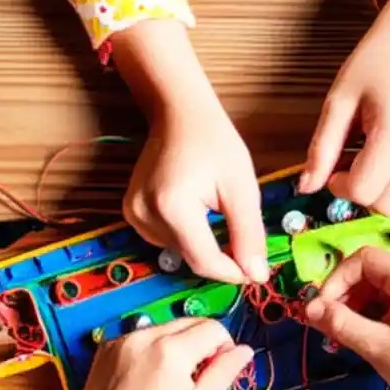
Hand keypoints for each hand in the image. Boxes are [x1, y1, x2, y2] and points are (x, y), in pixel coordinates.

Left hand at [64, 318, 252, 389]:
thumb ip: (224, 373)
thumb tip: (244, 350)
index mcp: (171, 350)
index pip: (213, 329)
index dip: (225, 348)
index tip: (218, 372)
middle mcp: (144, 336)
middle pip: (189, 323)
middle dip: (201, 344)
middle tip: (196, 380)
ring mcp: (121, 340)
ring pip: (164, 329)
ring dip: (176, 346)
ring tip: (168, 384)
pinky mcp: (105, 349)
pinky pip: (139, 338)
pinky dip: (150, 351)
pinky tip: (145, 382)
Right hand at [114, 20, 267, 282]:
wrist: (179, 113)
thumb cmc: (214, 142)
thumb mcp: (241, 187)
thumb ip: (249, 234)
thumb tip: (257, 276)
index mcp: (173, 207)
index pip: (205, 261)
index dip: (233, 272)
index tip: (256, 271)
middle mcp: (145, 214)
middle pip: (192, 258)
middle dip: (221, 256)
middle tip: (243, 239)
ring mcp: (134, 214)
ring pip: (181, 252)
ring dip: (205, 245)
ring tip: (216, 213)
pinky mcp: (132, 213)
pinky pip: (167, 240)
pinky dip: (188, 236)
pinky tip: (196, 212)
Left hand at [299, 0, 389, 215]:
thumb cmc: (375, 64)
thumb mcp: (338, 103)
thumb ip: (321, 150)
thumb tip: (305, 187)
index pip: (362, 192)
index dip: (339, 187)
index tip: (333, 170)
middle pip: (384, 205)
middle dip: (361, 192)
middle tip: (350, 165)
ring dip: (380, 190)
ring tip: (371, 157)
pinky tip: (387, 157)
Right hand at [303, 246, 389, 389]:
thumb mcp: (376, 346)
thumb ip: (340, 323)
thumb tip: (309, 309)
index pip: (363, 258)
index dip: (337, 280)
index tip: (322, 309)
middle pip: (374, 271)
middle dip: (347, 295)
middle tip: (330, 326)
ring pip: (384, 288)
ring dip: (360, 307)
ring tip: (346, 336)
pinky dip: (378, 314)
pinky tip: (368, 338)